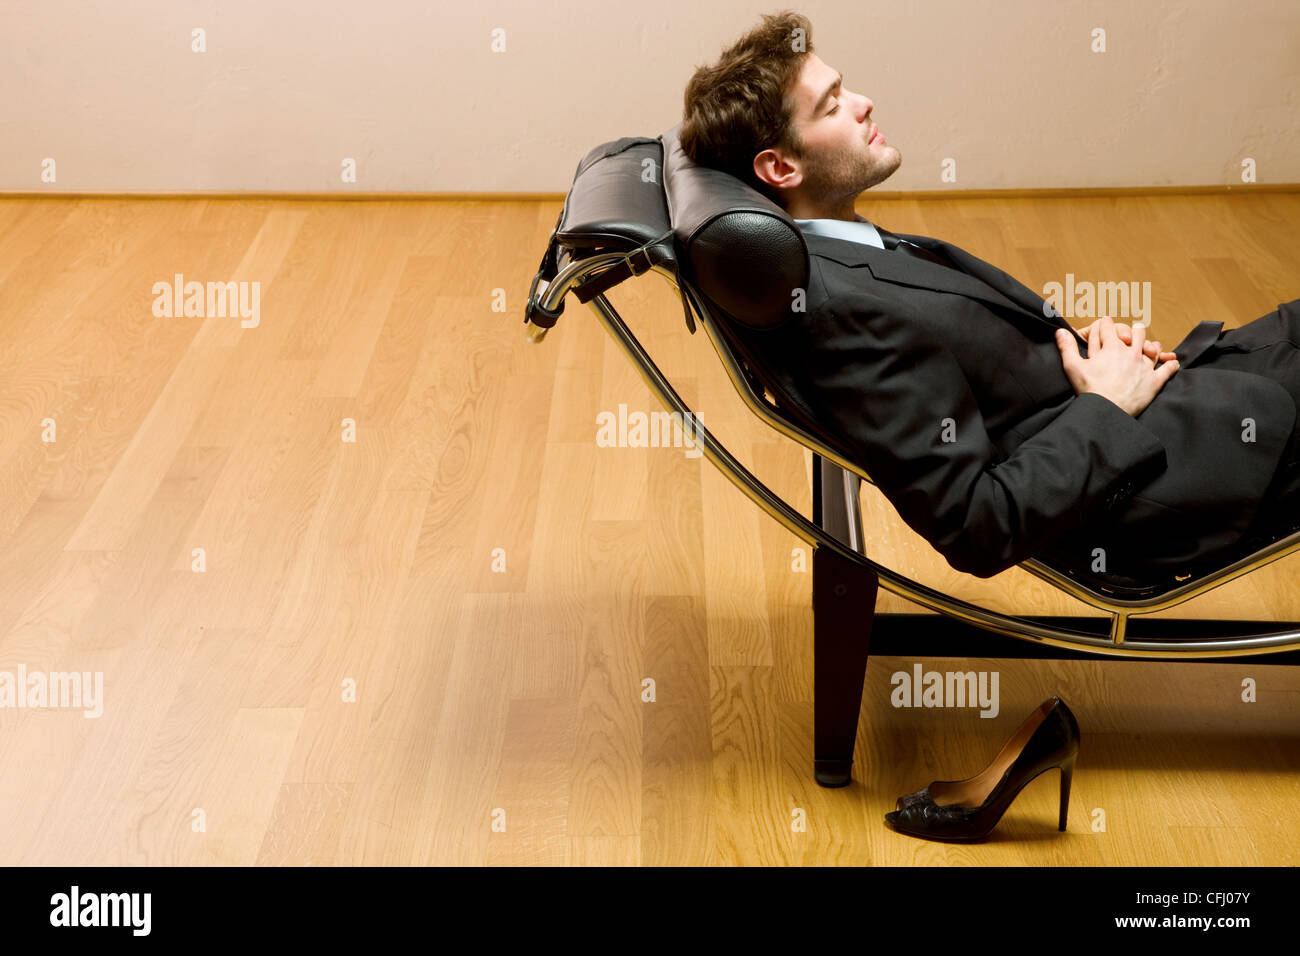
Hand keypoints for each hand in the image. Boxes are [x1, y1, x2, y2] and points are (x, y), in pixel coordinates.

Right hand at [1056, 316, 1179, 416]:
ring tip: (1150, 345)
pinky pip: (1167, 369)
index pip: (1108, 327)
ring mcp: (1144, 366)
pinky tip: (1171, 361)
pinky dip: (1170, 364)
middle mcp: (1130, 353)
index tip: (1105, 323)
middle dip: (1133, 329)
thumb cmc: (1088, 390)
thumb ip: (1067, 347)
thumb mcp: (1073, 367)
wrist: (1106, 412)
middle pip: (1136, 331)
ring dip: (1151, 344)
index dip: (1105, 324)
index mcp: (1111, 347)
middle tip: (1133, 330)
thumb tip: (1060, 331)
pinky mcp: (1154, 381)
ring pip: (1153, 347)